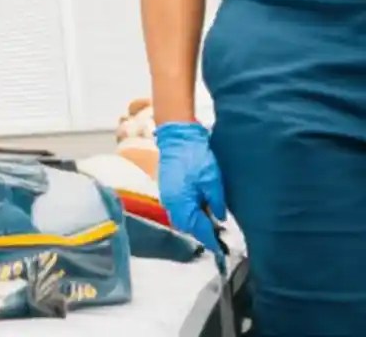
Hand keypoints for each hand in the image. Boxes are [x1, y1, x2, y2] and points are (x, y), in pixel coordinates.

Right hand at [155, 122, 227, 255]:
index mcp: (182, 203)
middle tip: (218, 236)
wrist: (178, 138)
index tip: (221, 250)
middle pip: (187, 226)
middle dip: (201, 232)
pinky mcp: (167, 189)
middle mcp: (171, 203)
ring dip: (194, 222)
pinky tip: (200, 208)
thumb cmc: (196, 157)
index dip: (211, 241)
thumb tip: (219, 218)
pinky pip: (177, 208)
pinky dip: (188, 212)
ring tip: (210, 222)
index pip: (198, 229)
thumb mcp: (213, 181)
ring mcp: (166, 196)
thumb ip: (217, 203)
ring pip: (181, 218)